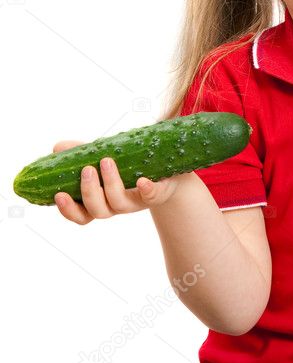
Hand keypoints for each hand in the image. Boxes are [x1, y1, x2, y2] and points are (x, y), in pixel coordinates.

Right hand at [52, 140, 190, 224]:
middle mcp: (116, 205)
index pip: (81, 214)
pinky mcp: (156, 193)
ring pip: (119, 204)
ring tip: (107, 160)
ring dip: (110, 183)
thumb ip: (79, 152)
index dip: (68, 210)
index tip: (59, 194)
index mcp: (100, 200)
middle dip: (89, 192)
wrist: (166, 168)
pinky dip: (146, 189)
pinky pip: (151, 196)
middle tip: (87, 170)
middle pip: (98, 211)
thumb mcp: (101, 155)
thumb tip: (58, 147)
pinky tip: (142, 181)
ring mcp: (136, 202)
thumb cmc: (127, 164)